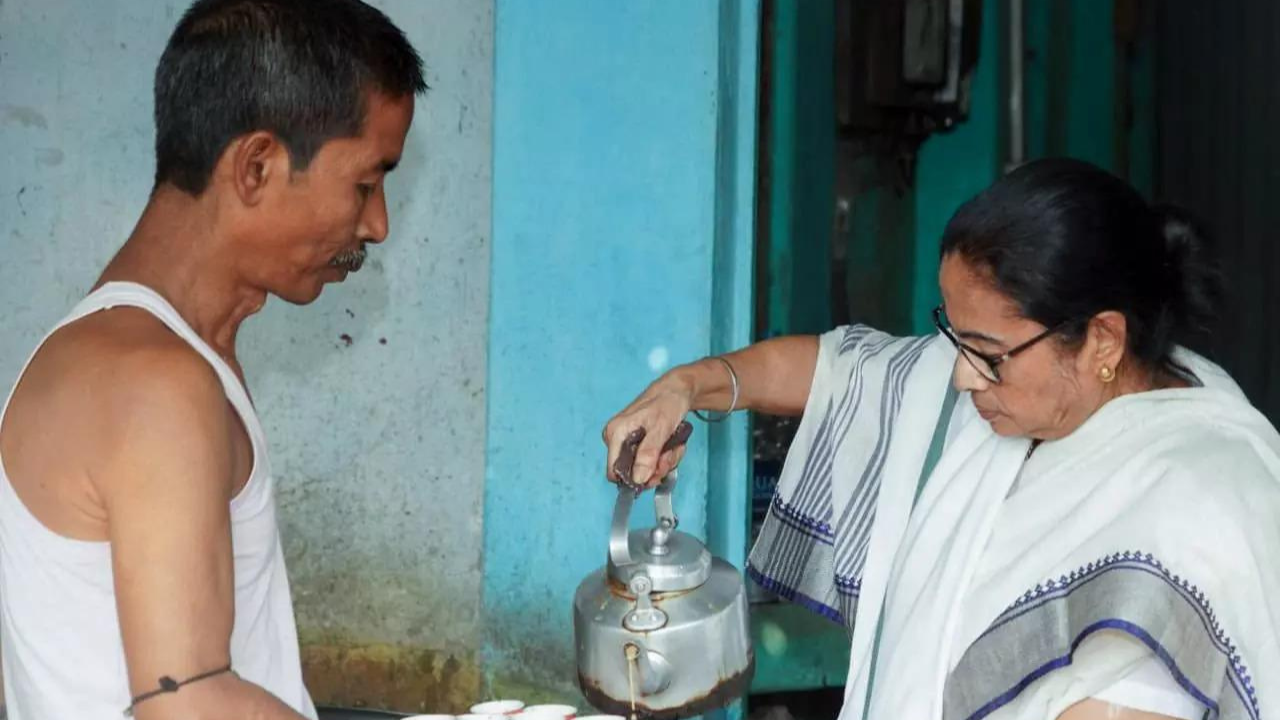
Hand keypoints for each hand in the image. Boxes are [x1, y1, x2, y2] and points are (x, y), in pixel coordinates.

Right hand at [603, 370, 695, 488]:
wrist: (677, 390)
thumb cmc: (666, 402)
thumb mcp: (660, 428)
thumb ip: (648, 454)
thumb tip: (638, 478)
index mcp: (615, 434)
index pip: (615, 471)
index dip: (636, 479)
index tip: (656, 473)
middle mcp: (617, 440)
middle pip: (633, 472)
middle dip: (656, 468)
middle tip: (670, 454)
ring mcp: (628, 442)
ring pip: (645, 469)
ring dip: (664, 462)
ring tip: (673, 445)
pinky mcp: (638, 444)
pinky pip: (651, 461)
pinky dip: (665, 457)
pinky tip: (672, 445)